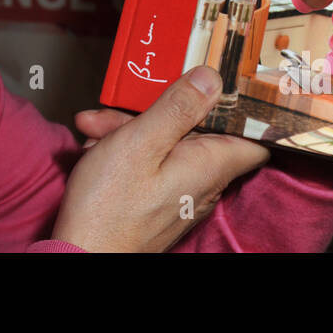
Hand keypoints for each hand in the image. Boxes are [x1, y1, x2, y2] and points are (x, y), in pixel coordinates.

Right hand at [53, 67, 269, 251]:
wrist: (79, 254)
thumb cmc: (108, 208)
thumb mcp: (141, 142)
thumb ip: (178, 108)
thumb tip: (212, 78)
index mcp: (209, 164)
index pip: (253, 136)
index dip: (242, 107)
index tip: (219, 82)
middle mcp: (203, 181)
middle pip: (194, 130)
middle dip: (156, 112)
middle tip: (119, 110)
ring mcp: (180, 193)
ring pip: (167, 143)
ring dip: (131, 130)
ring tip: (93, 131)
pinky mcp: (158, 201)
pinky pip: (151, 163)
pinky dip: (126, 151)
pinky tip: (96, 149)